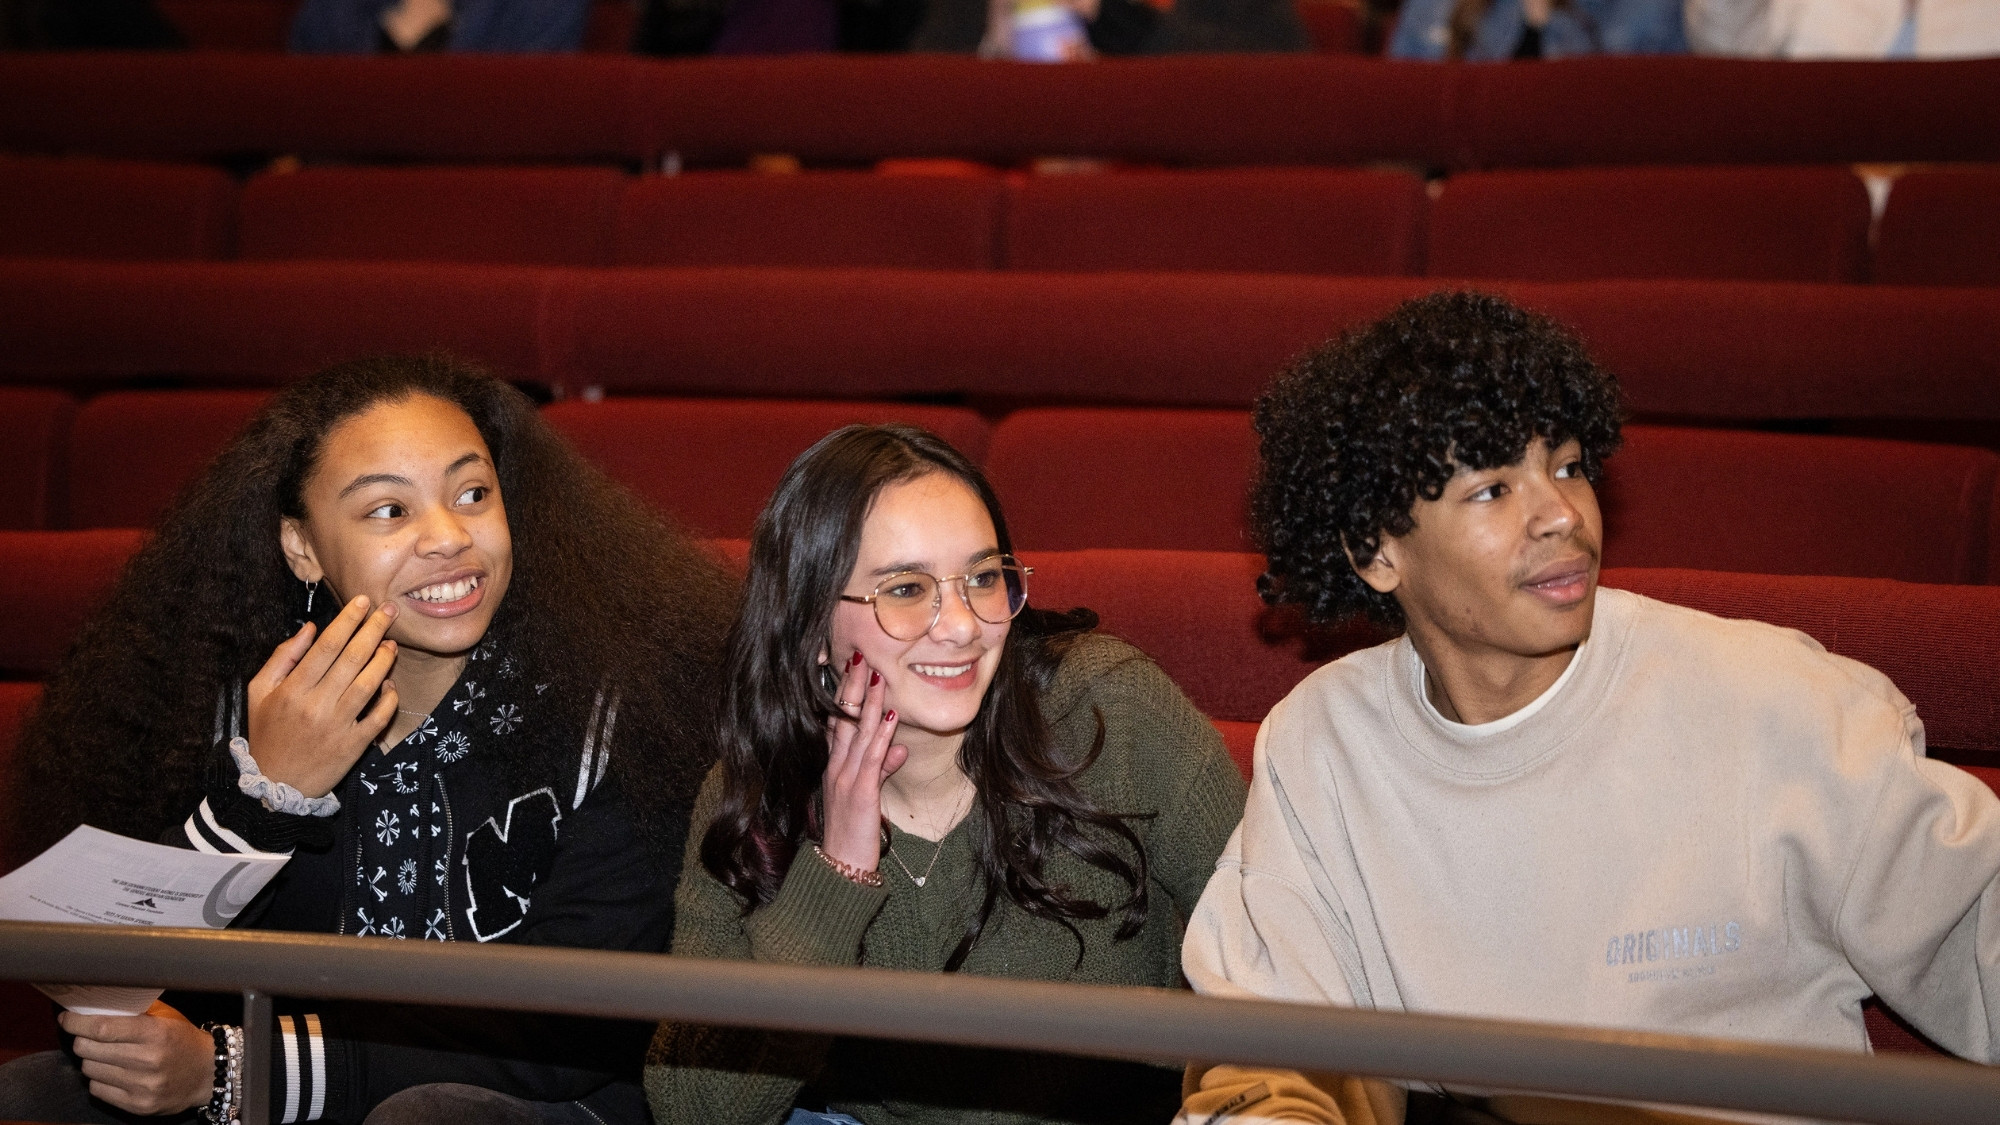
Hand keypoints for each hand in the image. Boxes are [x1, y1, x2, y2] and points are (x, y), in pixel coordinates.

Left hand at [60, 1001, 214, 1115]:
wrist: (209, 1074)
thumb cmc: (184, 1041)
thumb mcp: (167, 1019)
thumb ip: (136, 1012)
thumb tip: (97, 1006)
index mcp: (156, 1033)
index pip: (102, 1028)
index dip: (77, 1023)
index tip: (67, 1018)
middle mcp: (148, 1060)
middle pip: (90, 1050)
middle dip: (81, 1040)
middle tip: (86, 1036)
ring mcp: (142, 1086)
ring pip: (90, 1070)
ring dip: (91, 1060)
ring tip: (103, 1055)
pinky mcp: (137, 1105)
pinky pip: (98, 1090)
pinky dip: (99, 1079)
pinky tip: (112, 1073)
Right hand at [246, 594, 398, 796]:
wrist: (274, 785)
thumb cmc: (266, 732)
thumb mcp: (259, 692)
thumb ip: (283, 658)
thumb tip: (310, 628)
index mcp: (292, 690)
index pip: (326, 646)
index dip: (347, 620)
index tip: (363, 601)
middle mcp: (317, 706)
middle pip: (353, 659)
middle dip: (373, 629)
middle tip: (388, 610)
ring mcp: (338, 726)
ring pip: (369, 684)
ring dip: (384, 659)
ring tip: (391, 642)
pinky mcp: (354, 745)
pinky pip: (379, 716)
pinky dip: (389, 697)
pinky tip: (390, 681)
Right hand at [822, 652, 907, 873]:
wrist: (839, 869)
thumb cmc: (852, 835)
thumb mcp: (866, 798)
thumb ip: (881, 770)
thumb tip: (898, 748)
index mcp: (835, 767)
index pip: (839, 723)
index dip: (846, 695)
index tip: (855, 669)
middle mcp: (836, 768)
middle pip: (844, 720)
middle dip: (854, 687)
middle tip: (862, 656)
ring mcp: (846, 779)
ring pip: (858, 733)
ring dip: (871, 703)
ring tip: (878, 675)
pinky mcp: (860, 793)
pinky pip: (871, 758)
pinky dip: (882, 736)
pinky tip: (892, 717)